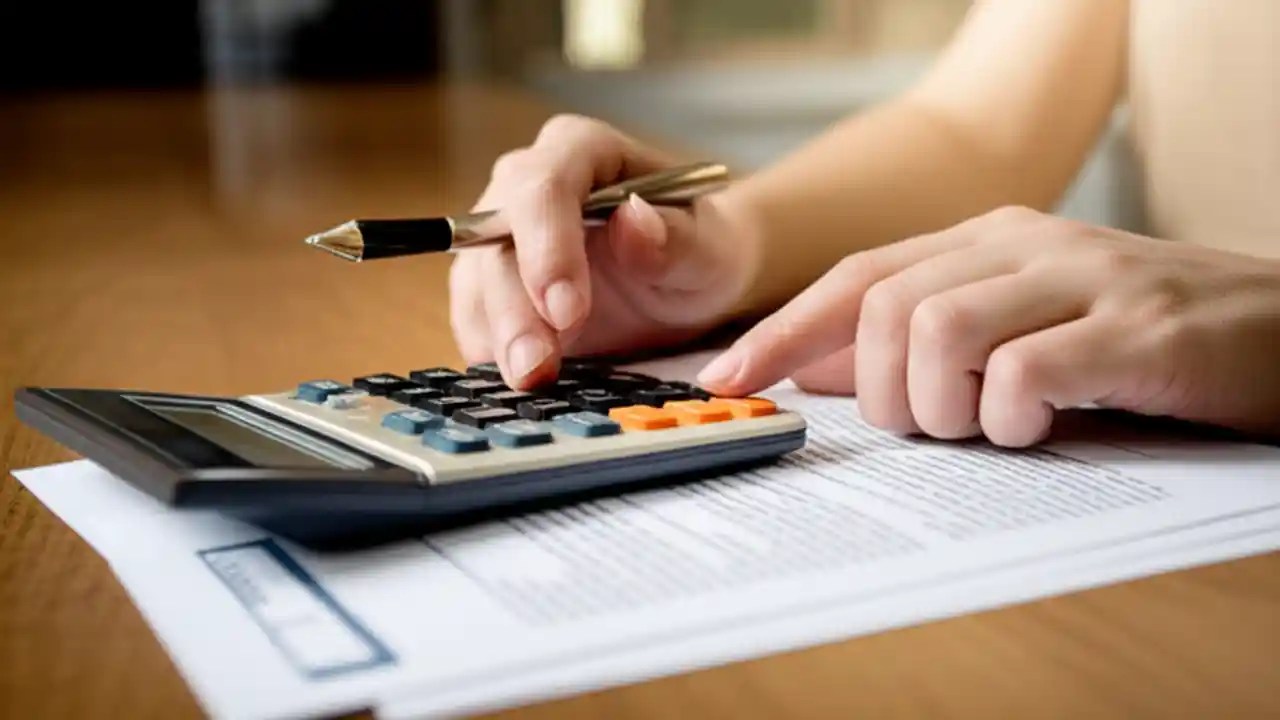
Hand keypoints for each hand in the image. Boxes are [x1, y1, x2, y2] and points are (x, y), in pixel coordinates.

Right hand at [450, 115, 758, 388]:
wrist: (689, 280)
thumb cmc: (703, 249)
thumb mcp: (710, 248)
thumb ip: (676, 238)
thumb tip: (633, 221)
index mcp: (582, 150)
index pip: (545, 185)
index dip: (547, 246)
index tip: (566, 309)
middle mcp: (528, 184)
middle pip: (497, 236)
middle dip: (515, 307)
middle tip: (537, 364)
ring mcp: (503, 234)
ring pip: (477, 280)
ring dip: (498, 336)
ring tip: (530, 380)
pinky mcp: (492, 284)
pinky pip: (474, 316)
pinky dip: (493, 351)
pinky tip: (518, 380)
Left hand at [697, 206, 1279, 445]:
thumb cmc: (1137, 338)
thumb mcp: (1019, 326)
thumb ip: (925, 340)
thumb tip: (817, 369)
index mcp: (988, 241)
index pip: (856, 278)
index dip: (781, 332)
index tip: (727, 380)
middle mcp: (1025, 245)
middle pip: (883, 310)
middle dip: (882, 392)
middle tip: (935, 425)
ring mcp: (1082, 280)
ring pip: (938, 332)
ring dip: (943, 407)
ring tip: (993, 426)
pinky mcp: (1135, 330)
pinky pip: (1023, 373)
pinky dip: (1012, 417)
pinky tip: (1043, 426)